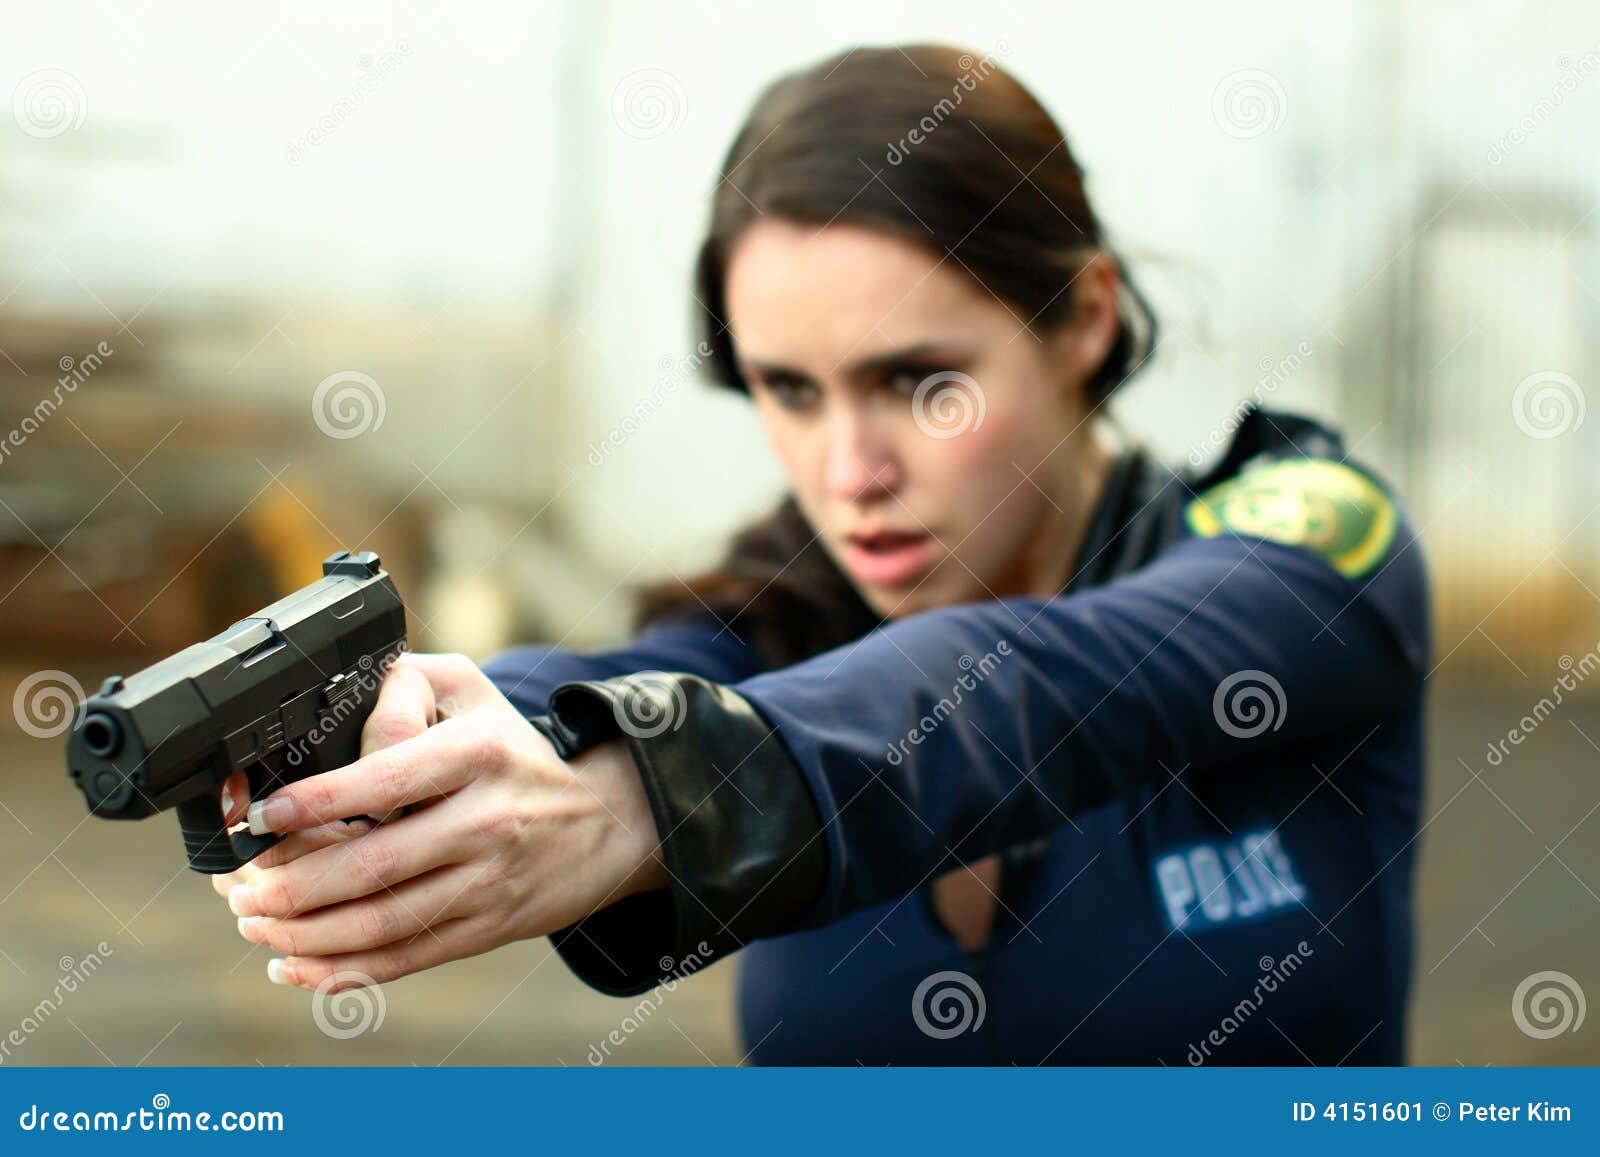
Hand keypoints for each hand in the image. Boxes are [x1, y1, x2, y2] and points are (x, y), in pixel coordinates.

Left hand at [210, 652, 665, 991]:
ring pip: (381, 923)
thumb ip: (402, 685)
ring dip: (302, 933)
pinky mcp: (486, 928)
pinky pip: (405, 959)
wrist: (604, 824)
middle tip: (240, 887)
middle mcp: (485, 821)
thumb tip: (334, 714)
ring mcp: (488, 882)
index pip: (387, 780)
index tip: (261, 817)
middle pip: (372, 867)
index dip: (315, 803)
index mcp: (476, 755)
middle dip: (289, 885)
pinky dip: (341, 971)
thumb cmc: (512, 753)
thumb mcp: (471, 692)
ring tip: (255, 922)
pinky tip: (293, 964)